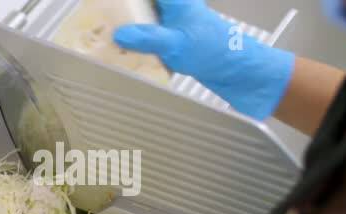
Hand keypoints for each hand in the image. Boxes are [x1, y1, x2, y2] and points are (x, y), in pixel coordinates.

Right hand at [114, 0, 295, 119]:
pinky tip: (130, 59)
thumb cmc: (216, 52)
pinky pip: (154, 43)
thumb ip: (146, 38)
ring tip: (108, 41)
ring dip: (132, 32)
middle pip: (145, 7)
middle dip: (125, 13)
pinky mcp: (180, 48)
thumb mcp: (176, 43)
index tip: (105, 3)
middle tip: (100, 21)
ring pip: (148, 24)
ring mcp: (178, 30)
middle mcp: (176, 11)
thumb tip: (118, 34)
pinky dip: (142, 49)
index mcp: (176, 2)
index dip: (129, 2)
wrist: (244, 75)